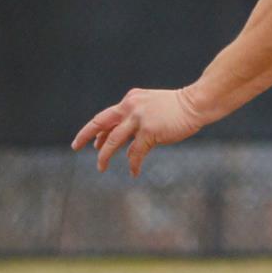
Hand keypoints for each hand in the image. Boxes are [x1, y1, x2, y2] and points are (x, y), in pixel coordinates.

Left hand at [72, 87, 210, 175]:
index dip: (96, 130)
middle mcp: (130, 107)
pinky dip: (133, 164)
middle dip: (85, 135)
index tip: (90, 141)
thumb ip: (136, 119)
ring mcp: (139, 119)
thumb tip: (124, 141)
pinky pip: (135, 152)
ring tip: (101, 167)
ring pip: (113, 141)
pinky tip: (133, 172)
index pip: (107, 116)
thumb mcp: (151, 108)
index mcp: (130, 100)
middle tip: (75, 146)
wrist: (196, 103)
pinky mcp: (149, 131)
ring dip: (104, 156)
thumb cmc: (177, 107)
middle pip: (101, 123)